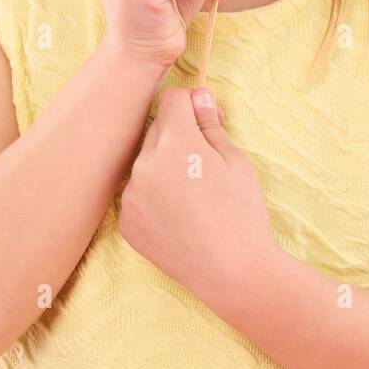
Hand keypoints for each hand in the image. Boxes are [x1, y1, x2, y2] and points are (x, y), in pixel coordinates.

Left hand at [118, 87, 279, 311]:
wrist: (232, 272)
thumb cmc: (242, 213)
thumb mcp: (235, 161)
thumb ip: (209, 124)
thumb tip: (198, 96)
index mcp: (175, 142)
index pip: (172, 100)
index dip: (193, 104)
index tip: (209, 120)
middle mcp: (145, 164)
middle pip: (158, 130)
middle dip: (179, 136)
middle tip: (207, 162)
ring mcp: (131, 196)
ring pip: (146, 163)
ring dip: (164, 166)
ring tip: (194, 195)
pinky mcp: (126, 222)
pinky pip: (137, 195)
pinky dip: (154, 197)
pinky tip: (179, 216)